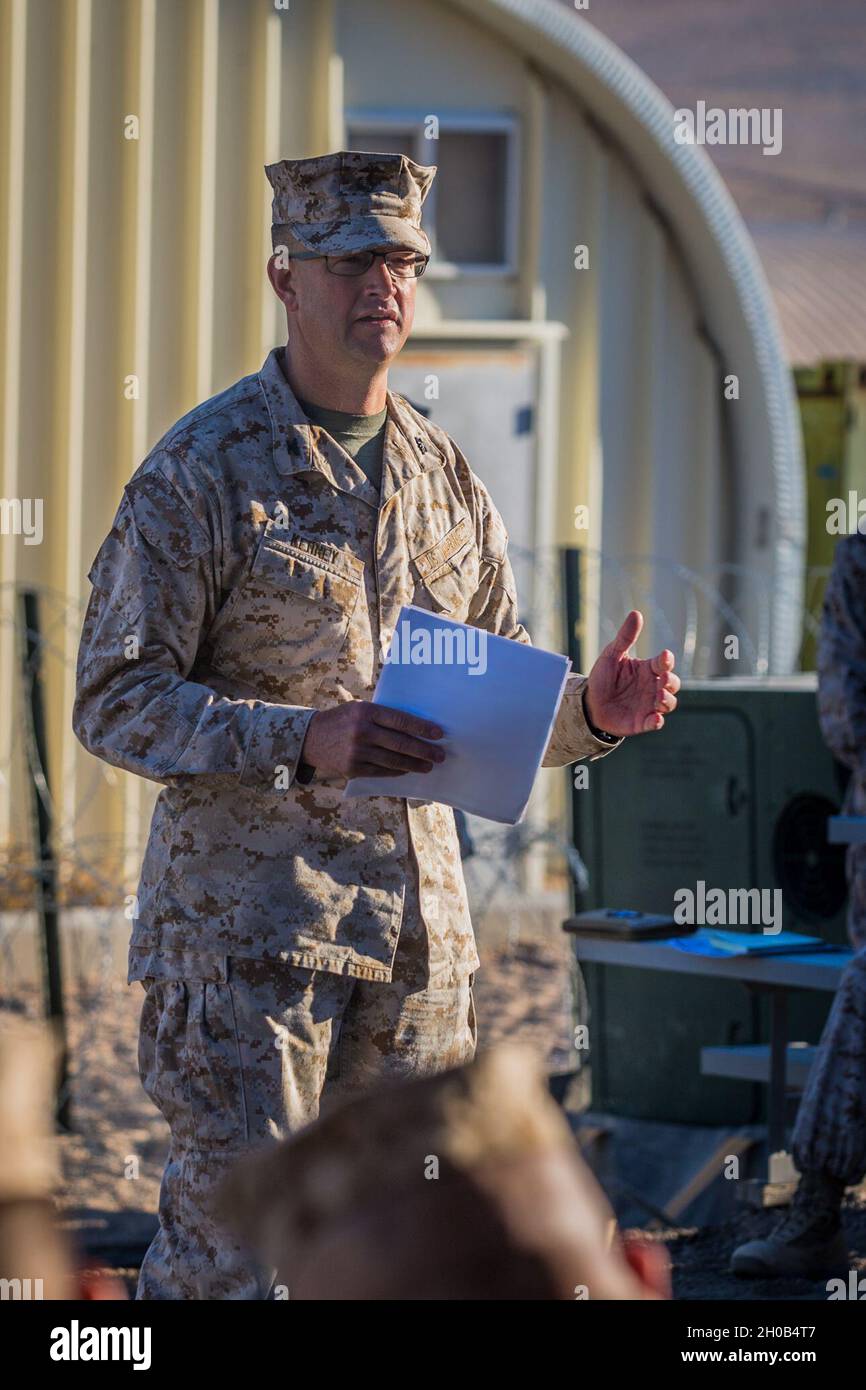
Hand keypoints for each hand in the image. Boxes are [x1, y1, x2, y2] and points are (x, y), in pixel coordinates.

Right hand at [299, 701, 446, 778]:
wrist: (310, 738)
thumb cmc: (341, 720)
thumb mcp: (358, 709)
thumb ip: (381, 716)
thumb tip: (414, 727)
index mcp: (366, 711)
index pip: (401, 720)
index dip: (422, 728)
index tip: (439, 734)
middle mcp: (362, 731)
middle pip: (401, 743)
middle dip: (424, 750)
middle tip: (440, 755)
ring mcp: (357, 752)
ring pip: (393, 760)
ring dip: (414, 764)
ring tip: (427, 766)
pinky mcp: (352, 768)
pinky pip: (381, 771)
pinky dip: (397, 771)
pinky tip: (407, 770)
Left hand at [585, 610, 678, 736]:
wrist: (589, 703)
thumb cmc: (603, 677)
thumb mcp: (611, 654)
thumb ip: (625, 637)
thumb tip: (636, 613)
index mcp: (648, 669)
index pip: (664, 663)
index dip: (667, 660)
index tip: (664, 656)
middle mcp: (653, 686)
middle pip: (672, 684)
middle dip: (671, 681)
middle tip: (662, 679)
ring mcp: (649, 704)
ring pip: (669, 703)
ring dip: (667, 700)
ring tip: (658, 697)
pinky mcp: (643, 721)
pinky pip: (656, 723)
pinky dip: (658, 721)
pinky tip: (656, 719)